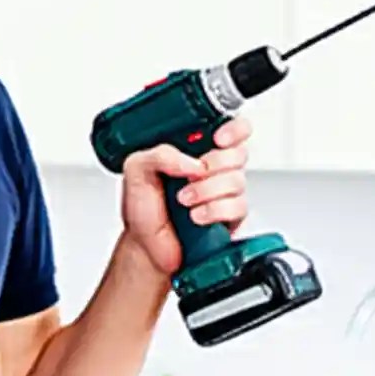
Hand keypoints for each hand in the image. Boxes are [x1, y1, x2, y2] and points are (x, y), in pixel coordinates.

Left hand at [120, 116, 252, 273]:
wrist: (147, 248)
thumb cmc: (143, 211)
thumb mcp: (136, 171)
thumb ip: (158, 154)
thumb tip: (190, 160)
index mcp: (192, 150)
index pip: (228, 127)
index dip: (232, 129)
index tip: (217, 138)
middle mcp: (212, 168)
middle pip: (238, 153)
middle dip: (213, 165)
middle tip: (189, 178)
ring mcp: (223, 191)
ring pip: (238, 180)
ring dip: (207, 191)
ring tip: (184, 201)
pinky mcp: (231, 215)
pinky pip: (238, 206)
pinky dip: (214, 211)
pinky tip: (197, 216)